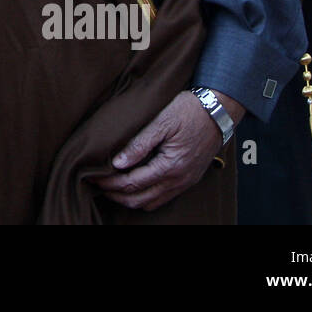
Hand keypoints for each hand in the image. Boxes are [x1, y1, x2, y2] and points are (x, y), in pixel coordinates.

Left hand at [90, 90, 241, 210]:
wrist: (219, 109)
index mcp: (170, 166)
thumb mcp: (161, 122)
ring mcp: (185, 182)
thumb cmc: (189, 111)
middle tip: (97, 185)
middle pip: (140, 199)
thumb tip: (118, 163)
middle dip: (116, 195)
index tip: (92, 177)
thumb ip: (139, 144)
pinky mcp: (189, 178)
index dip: (110, 182)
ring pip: (152, 202)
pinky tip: (135, 187)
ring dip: (130, 198)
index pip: (132, 183)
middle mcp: (179, 180)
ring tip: (112, 188)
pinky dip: (146, 197)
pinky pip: (164, 197)